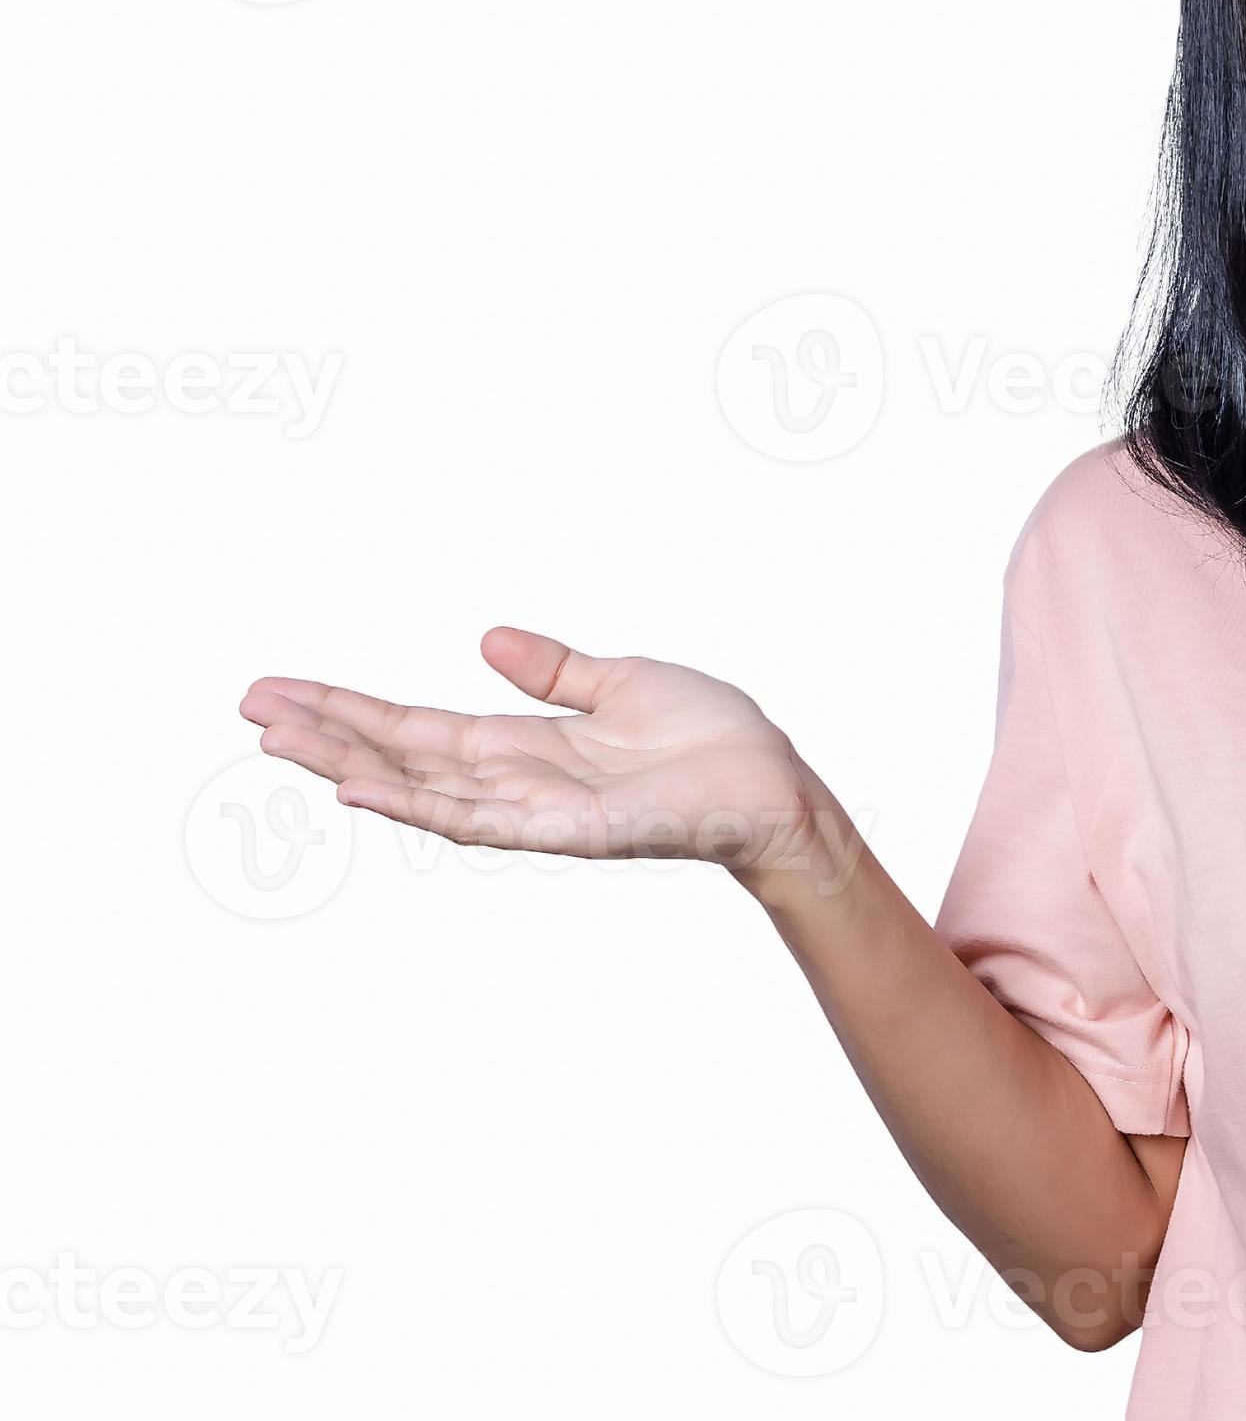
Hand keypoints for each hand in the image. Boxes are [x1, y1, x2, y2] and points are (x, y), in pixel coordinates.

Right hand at [238, 628, 824, 871]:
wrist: (774, 783)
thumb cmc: (710, 739)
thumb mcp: (620, 682)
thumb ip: (552, 670)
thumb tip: (483, 637)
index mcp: (525, 746)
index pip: (416, 728)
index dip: (349, 709)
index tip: (281, 689)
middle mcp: (515, 783)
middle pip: (400, 757)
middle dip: (324, 733)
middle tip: (248, 709)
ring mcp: (533, 812)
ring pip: (420, 790)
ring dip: (348, 765)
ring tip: (278, 741)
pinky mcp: (564, 832)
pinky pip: (475, 820)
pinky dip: (414, 804)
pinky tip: (359, 788)